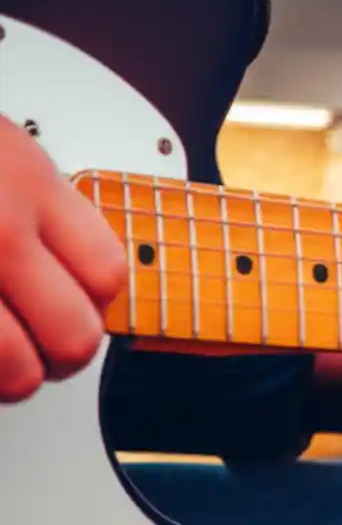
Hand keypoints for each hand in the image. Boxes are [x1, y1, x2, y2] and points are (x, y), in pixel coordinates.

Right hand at [0, 116, 127, 401]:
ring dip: (5, 378)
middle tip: (33, 351)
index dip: (93, 305)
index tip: (74, 309)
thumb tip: (75, 282)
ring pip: (14, 375)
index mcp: (26, 188)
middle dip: (57, 356)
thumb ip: (39, 210)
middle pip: (73, 338)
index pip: (105, 277)